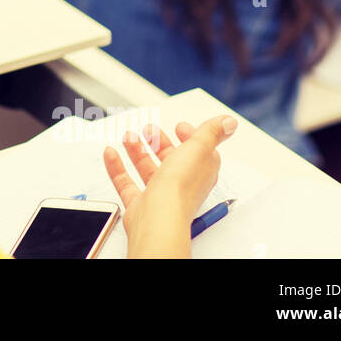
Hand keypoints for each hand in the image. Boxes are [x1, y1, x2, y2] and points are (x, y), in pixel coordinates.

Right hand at [102, 115, 237, 257]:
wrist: (159, 217)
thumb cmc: (181, 187)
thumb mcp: (199, 148)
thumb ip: (211, 133)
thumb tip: (229, 122)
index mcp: (200, 171)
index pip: (199, 152)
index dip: (190, 138)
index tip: (180, 127)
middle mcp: (182, 184)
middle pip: (171, 160)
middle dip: (159, 142)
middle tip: (149, 129)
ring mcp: (161, 194)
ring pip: (148, 170)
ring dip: (137, 150)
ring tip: (128, 137)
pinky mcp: (141, 203)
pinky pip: (126, 183)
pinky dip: (117, 167)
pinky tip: (111, 153)